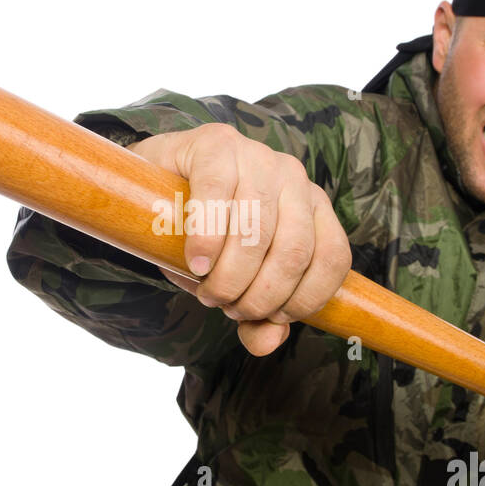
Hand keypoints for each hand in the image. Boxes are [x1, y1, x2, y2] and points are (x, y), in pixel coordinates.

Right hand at [128, 124, 351, 356]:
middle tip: (226, 306)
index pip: (332, 258)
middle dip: (259, 296)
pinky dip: (207, 236)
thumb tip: (270, 342)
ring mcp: (257, 155)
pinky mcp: (216, 142)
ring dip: (230, 275)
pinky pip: (219, 194)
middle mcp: (294, 176)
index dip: (303, 299)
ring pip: (257, 229)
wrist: (152, 185)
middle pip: (294, 251)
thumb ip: (257, 315)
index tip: (269, 316)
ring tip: (207, 289)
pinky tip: (196, 260)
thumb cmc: (202, 235)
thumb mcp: (234, 280)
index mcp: (312, 206)